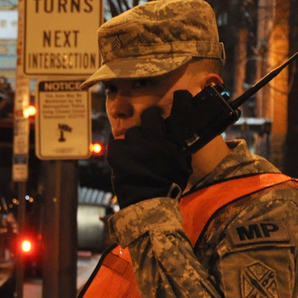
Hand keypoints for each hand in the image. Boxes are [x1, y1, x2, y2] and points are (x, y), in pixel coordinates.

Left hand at [107, 91, 193, 207]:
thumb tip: (178, 138)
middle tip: (149, 125)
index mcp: (171, 143)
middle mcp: (153, 140)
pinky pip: (117, 143)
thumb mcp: (181, 166)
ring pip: (132, 132)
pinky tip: (123, 157)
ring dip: (134, 140)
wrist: (148, 202)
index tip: (180, 95)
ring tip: (136, 152)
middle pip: (149, 116)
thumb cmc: (168, 186)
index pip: (180, 115)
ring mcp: (134, 145)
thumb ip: (178, 149)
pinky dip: (119, 149)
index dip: (181, 101)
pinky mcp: (117, 152)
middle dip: (150, 118)